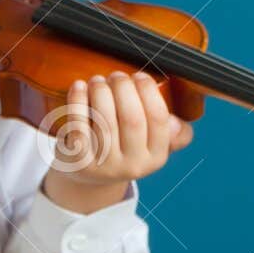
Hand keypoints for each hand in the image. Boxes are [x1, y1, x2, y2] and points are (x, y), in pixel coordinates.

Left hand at [41, 71, 194, 213]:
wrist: (89, 176)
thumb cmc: (124, 147)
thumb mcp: (151, 142)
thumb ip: (171, 129)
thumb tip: (175, 122)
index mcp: (157, 157)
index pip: (159, 119)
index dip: (149, 91)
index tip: (140, 76)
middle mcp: (134, 166)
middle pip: (132, 119)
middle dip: (124, 88)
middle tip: (117, 76)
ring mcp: (105, 166)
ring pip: (105, 120)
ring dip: (101, 91)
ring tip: (99, 80)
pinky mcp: (80, 162)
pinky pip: (79, 126)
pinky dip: (78, 101)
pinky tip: (79, 86)